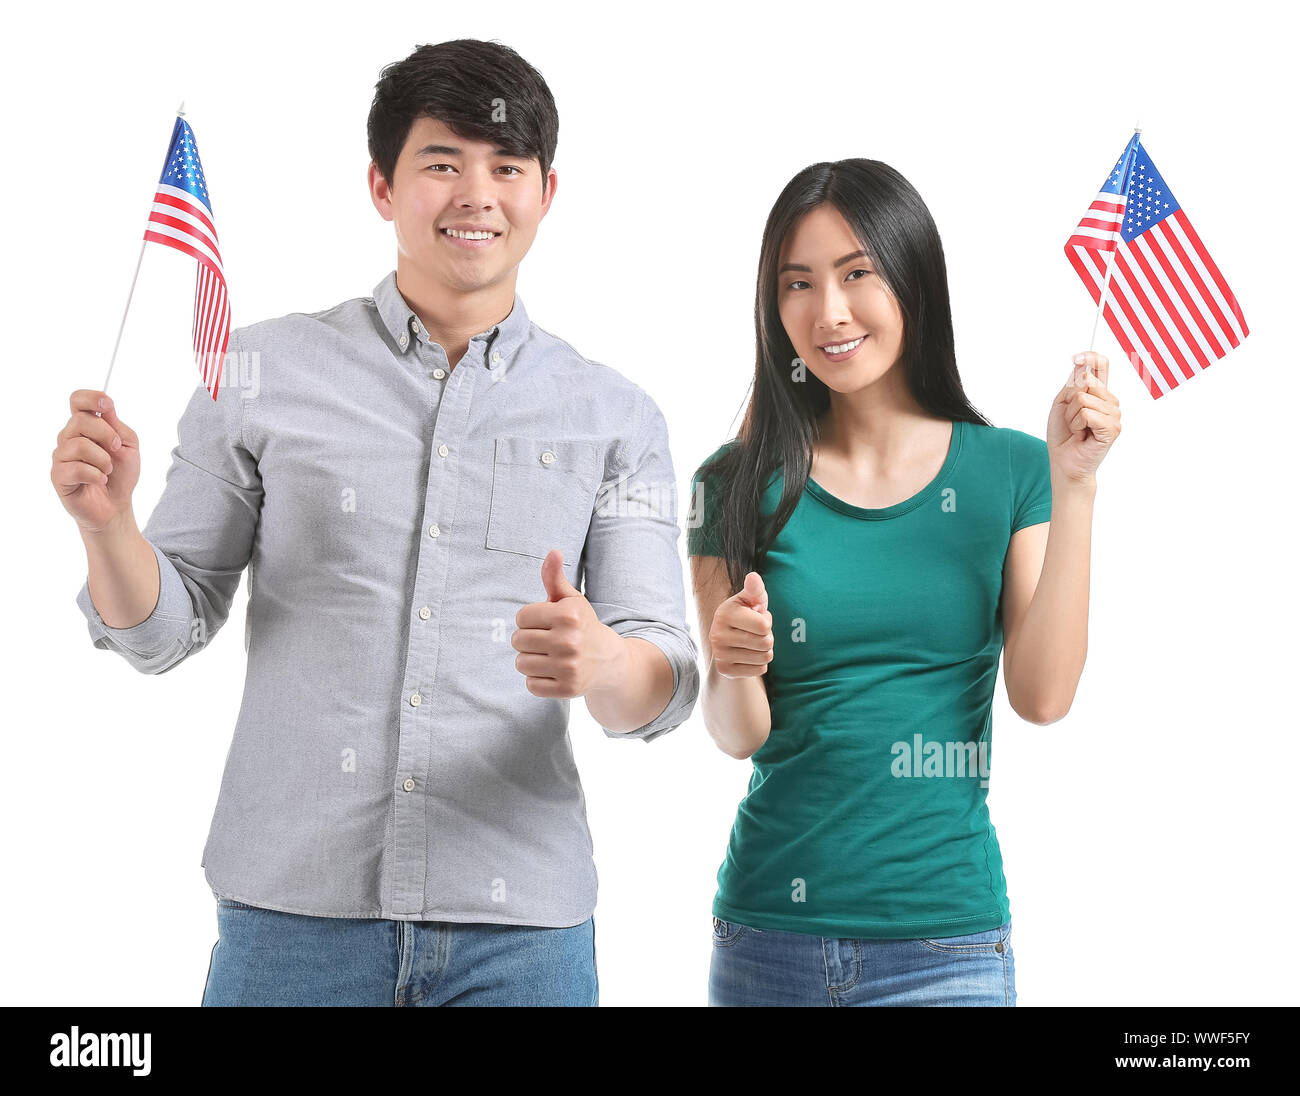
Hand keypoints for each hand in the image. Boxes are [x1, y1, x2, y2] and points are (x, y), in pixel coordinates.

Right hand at [50, 391, 140, 533]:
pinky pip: (76, 468)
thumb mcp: (128, 446)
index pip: (77, 401)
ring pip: (79, 445)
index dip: (91, 398)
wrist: (117, 504)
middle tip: (117, 449)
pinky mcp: (59, 476)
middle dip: (106, 434)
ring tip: (108, 470)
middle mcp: (69, 437)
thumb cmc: (121, 473)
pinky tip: (101, 480)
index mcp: (85, 426)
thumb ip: (117, 426)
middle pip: (79, 420)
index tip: (108, 405)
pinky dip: (96, 475)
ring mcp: (61, 456)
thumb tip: (106, 407)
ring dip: (103, 459)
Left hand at [512, 549, 622, 698]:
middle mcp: (569, 641)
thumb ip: (555, 578)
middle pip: (518, 640)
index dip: (530, 619)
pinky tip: (553, 672)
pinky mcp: (567, 689)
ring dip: (530, 660)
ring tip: (549, 656)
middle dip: (528, 639)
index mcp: (569, 615)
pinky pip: (531, 684)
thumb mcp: (571, 600)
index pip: (521, 617)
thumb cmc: (582, 625)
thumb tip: (553, 552)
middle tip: (547, 640)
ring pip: (521, 663)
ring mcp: (568, 668)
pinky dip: (537, 679)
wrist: (609, 660)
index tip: (546, 623)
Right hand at [709, 571, 773, 678]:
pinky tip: (748, 655)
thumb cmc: (746, 614)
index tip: (756, 618)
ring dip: (765, 651)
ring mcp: (719, 655)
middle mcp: (717, 635)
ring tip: (752, 643)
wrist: (728, 640)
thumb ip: (755, 589)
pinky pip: (759, 670)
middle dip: (767, 637)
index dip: (767, 622)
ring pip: (765, 658)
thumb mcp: (751, 600)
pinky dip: (759, 664)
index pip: (764, 626)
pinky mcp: (725, 670)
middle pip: (766, 643)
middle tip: (755, 632)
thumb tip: (753, 576)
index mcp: (724, 613)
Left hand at [1047, 351, 1121, 485]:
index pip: (1102, 366)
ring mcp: (1113, 414)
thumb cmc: (1063, 434)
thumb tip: (1082, 364)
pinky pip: (1087, 413)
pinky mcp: (1112, 427)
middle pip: (1086, 381)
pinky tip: (1081, 434)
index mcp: (1098, 393)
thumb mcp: (1062, 403)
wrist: (1063, 461)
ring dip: (1071, 415)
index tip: (1076, 357)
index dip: (1091, 357)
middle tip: (1071, 418)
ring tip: (1076, 428)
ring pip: (1084, 398)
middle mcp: (1110, 401)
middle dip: (1069, 400)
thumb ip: (1073, 384)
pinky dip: (1076, 424)